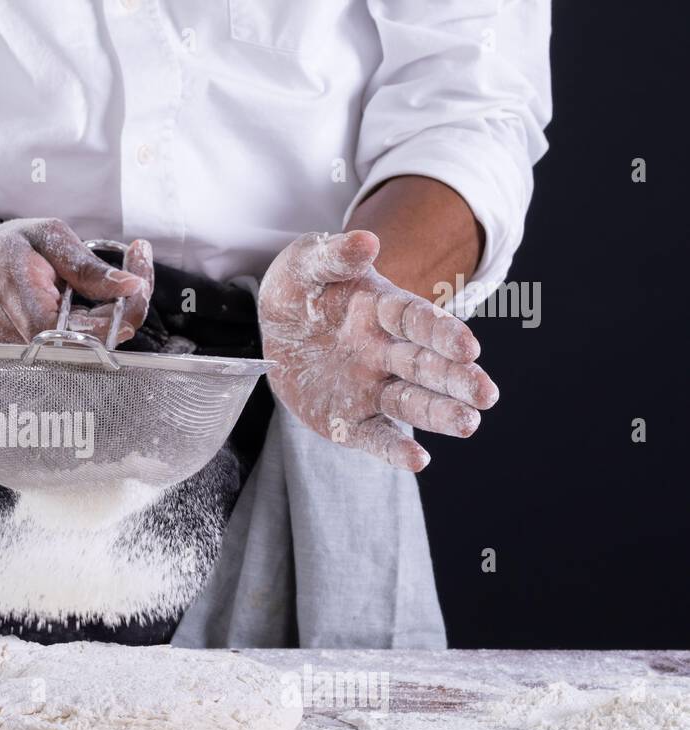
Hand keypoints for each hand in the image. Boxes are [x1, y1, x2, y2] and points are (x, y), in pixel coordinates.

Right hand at [0, 219, 152, 343]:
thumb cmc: (4, 251)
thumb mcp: (45, 237)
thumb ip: (85, 266)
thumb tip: (129, 287)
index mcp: (17, 298)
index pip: (78, 329)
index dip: (116, 309)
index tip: (137, 272)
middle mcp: (22, 337)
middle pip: (96, 340)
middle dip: (129, 303)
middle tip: (139, 259)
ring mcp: (33, 353)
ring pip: (97, 344)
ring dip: (121, 309)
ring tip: (126, 269)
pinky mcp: (46, 355)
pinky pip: (88, 343)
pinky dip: (107, 317)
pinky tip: (108, 291)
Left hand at [258, 230, 498, 471]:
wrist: (273, 329)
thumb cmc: (299, 289)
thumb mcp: (305, 263)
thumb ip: (334, 255)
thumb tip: (367, 240)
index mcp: (382, 309)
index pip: (418, 321)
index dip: (442, 333)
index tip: (469, 347)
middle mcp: (386, 351)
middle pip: (426, 365)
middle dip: (457, 379)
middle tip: (486, 394)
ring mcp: (372, 388)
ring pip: (412, 402)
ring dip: (440, 413)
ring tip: (469, 424)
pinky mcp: (351, 420)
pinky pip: (376, 436)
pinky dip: (396, 449)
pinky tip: (418, 459)